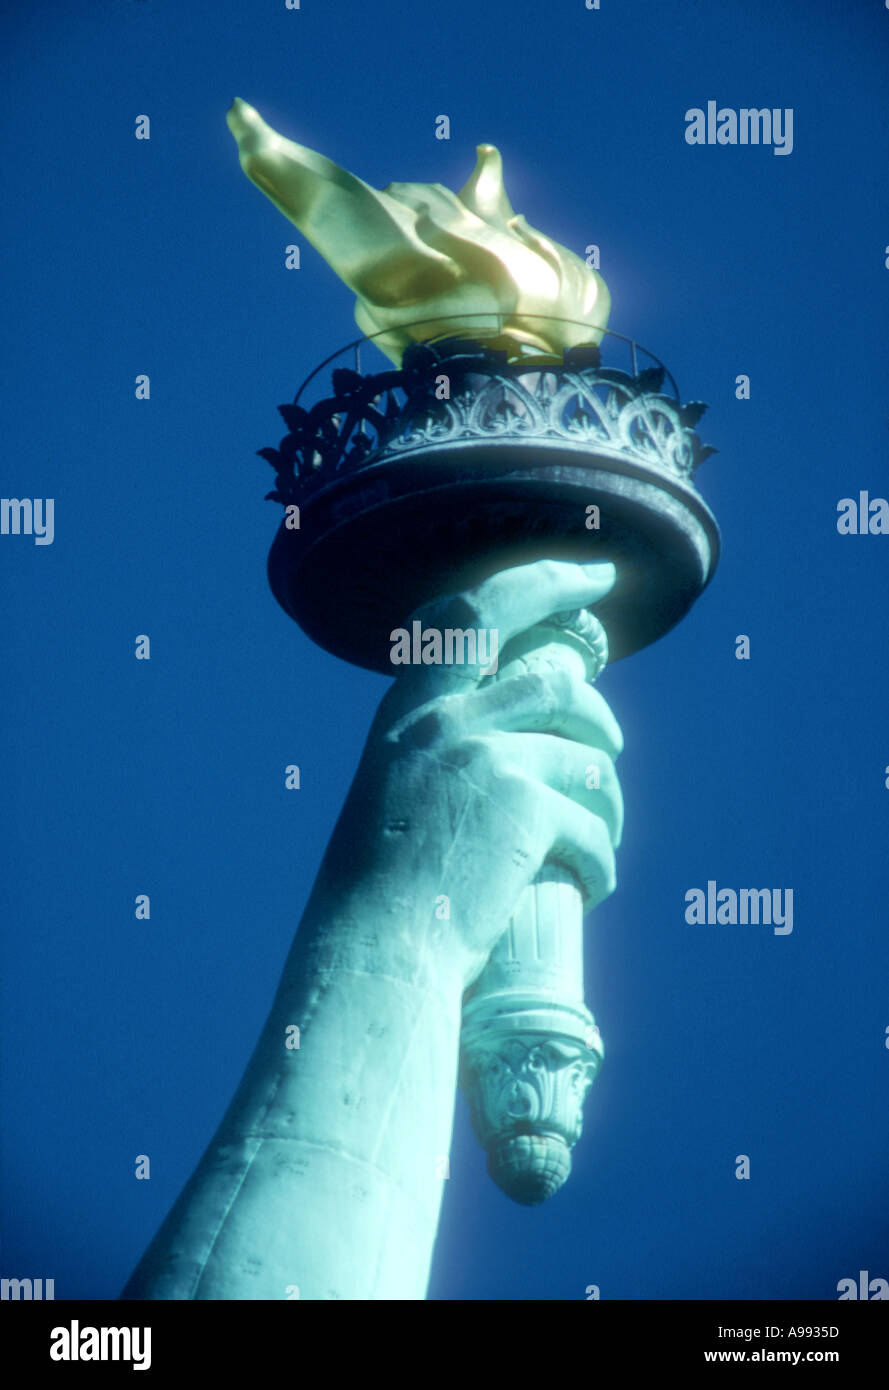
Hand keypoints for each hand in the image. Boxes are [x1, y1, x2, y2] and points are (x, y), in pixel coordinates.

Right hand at [312, 558, 623, 983]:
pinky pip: (593, 823)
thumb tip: (522, 730)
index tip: (593, 576)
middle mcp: (444, 721)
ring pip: (589, 758)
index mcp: (408, 712)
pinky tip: (594, 884)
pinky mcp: (525, 809)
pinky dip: (602, 859)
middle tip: (611, 742)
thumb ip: (444, 751)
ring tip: (600, 834)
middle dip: (599, 710)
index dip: (542, 582)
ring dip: (607, 801)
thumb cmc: (383, 889)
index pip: (475, 611)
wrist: (376, 951)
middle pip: (556, 679)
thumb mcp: (398, 794)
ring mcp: (485, 759)